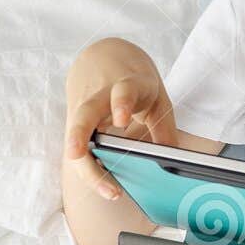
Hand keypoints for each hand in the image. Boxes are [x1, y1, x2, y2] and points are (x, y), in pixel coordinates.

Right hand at [63, 39, 178, 199]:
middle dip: (79, 133)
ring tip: (106, 188)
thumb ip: (163, 127)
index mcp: (125, 84)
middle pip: (85, 113)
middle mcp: (98, 96)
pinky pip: (78, 148)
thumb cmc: (133, 81)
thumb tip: (170, 161)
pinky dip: (90, 169)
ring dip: (83, 163)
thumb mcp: (156, 97)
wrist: (104, 57)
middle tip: (76, 153)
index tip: (121, 119)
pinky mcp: (74, 124)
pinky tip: (105, 186)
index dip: (121, 104)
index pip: (122, 90)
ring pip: (74, 136)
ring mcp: (82, 110)